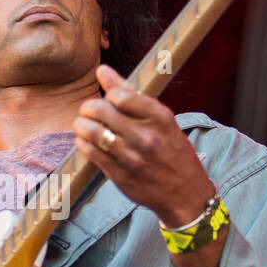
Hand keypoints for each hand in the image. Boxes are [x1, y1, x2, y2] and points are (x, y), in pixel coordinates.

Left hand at [73, 64, 214, 226]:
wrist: (185, 195)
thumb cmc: (173, 152)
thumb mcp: (163, 122)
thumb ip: (132, 96)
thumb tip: (103, 71)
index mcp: (161, 119)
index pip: (121, 95)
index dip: (109, 93)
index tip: (109, 98)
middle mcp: (146, 137)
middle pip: (101, 110)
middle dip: (89, 107)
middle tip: (90, 110)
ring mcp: (131, 158)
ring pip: (91, 132)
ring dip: (81, 125)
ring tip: (84, 125)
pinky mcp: (118, 175)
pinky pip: (90, 152)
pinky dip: (82, 142)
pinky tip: (87, 141)